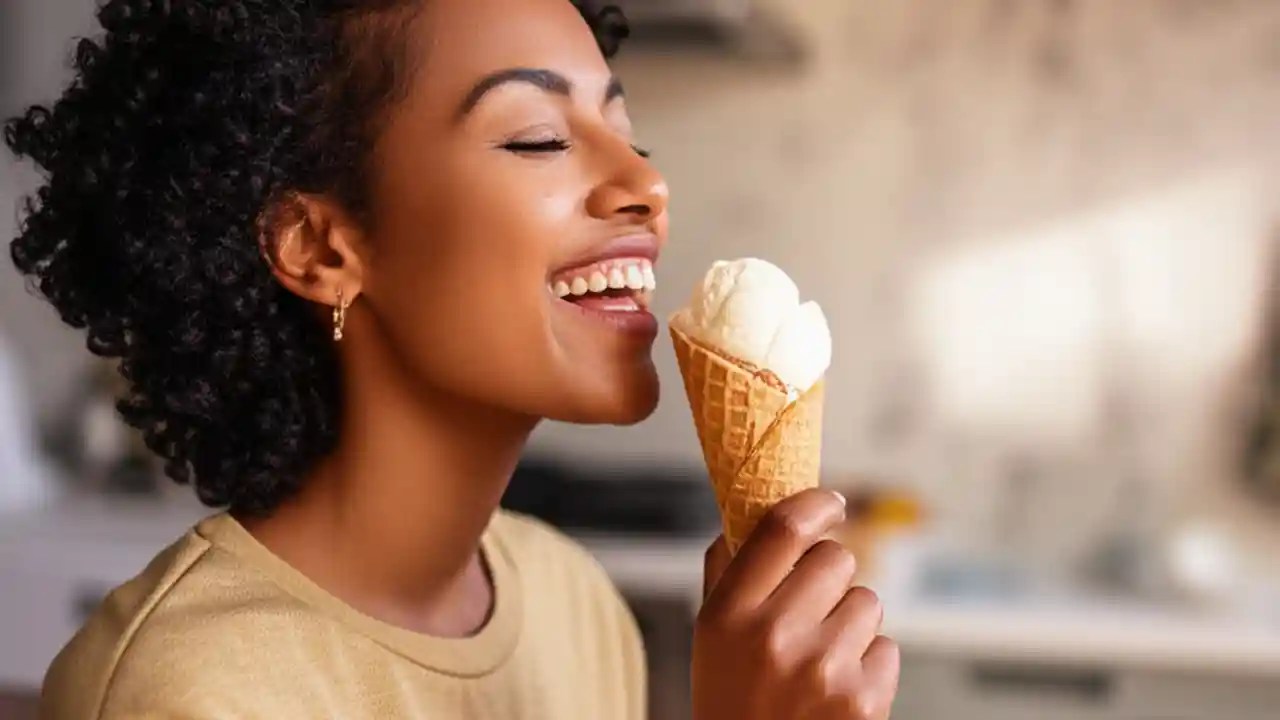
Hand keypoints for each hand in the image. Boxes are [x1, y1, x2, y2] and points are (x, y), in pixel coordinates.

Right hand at [692, 489, 899, 719]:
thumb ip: (727, 572)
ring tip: (819, 660)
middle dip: (829, 577)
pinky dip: (869, 665)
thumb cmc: (732, 700)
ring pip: (867, 602)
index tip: (830, 502)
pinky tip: (837, 689)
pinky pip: (887, 646)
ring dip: (850, 623)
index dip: (815, 503)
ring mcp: (824, 669)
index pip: (782, 529)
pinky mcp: (864, 700)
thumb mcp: (709, 637)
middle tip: (810, 609)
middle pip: (836, 558)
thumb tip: (749, 509)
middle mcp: (775, 636)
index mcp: (729, 614)